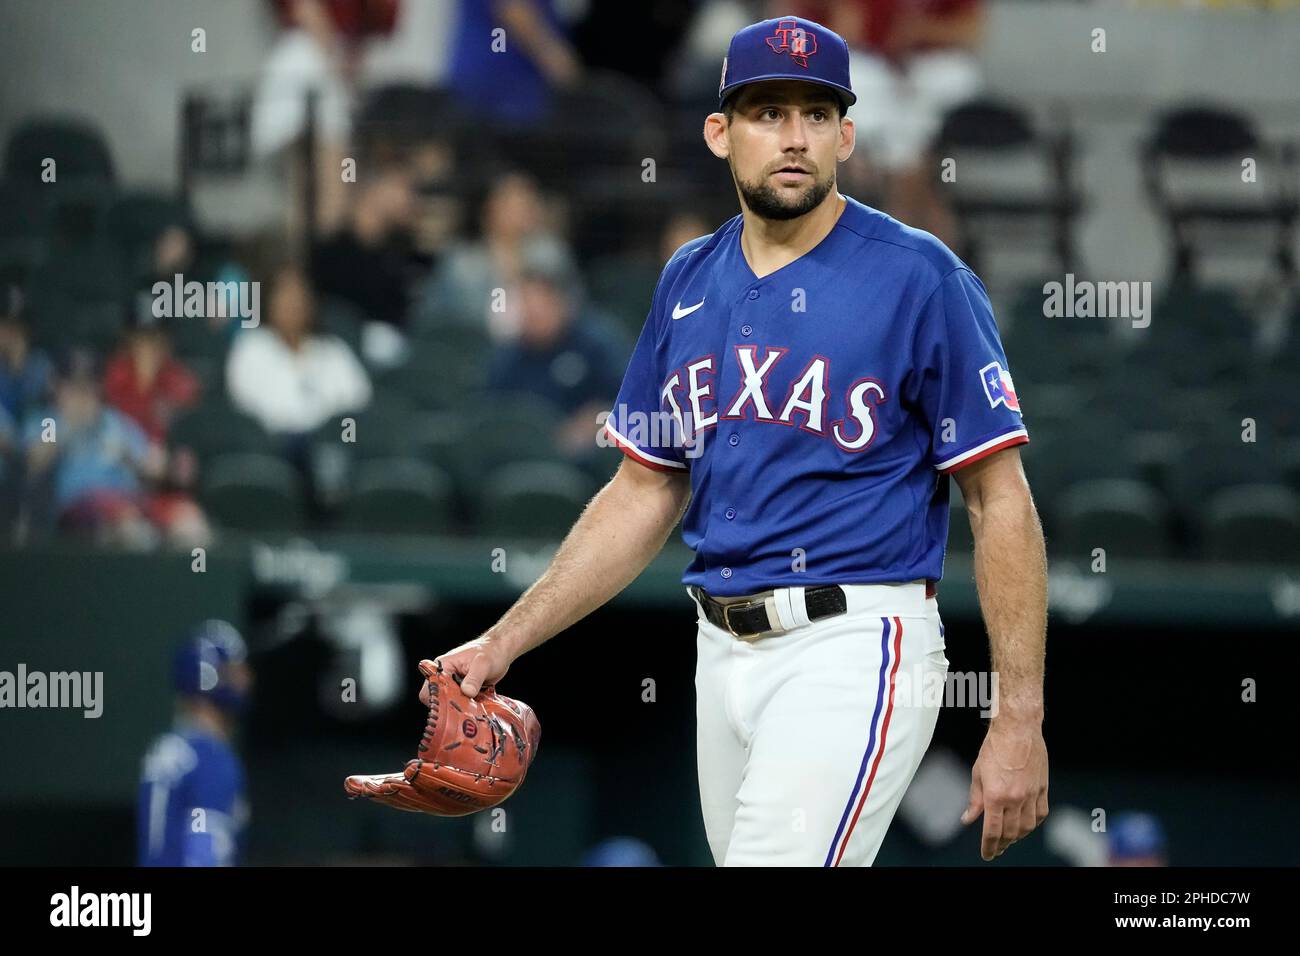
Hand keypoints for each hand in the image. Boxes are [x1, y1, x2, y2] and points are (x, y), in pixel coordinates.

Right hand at [420, 634, 515, 701]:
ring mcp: (455, 684)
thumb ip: (474, 678)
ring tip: (474, 709)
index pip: (430, 688)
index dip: (438, 700)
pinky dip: (470, 707)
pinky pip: (463, 703)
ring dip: (462, 708)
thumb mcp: (483, 664)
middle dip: (451, 707)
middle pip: (440, 699)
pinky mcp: (464, 691)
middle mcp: (446, 676)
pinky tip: (479, 707)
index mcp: (443, 666)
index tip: (452, 706)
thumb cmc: (491, 651)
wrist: (501, 651)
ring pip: (452, 703)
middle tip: (466, 710)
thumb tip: (467, 692)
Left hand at [961, 717, 1048, 860]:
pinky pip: (1041, 813)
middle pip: (1010, 832)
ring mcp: (1032, 794)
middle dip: (1002, 844)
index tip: (987, 854)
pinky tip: (1027, 824)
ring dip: (1018, 836)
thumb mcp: (977, 773)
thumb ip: (974, 800)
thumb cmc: (995, 747)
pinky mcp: (1043, 788)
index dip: (989, 846)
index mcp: (996, 796)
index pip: (992, 831)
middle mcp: (1015, 798)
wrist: (1017, 729)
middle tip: (997, 848)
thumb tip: (968, 818)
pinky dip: (1033, 823)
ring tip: (1010, 839)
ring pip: (1027, 826)